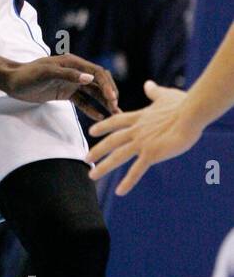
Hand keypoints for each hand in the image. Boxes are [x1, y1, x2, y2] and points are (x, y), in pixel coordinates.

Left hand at [0, 50, 118, 119]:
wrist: (12, 82)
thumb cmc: (27, 75)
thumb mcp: (46, 73)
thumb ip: (67, 75)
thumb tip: (89, 78)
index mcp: (73, 63)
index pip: (97, 73)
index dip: (107, 86)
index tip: (113, 99)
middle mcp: (75, 71)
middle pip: (99, 82)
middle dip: (110, 95)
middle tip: (117, 110)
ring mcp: (71, 83)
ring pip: (93, 93)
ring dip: (104, 103)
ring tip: (114, 115)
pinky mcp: (65, 93)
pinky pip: (83, 101)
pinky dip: (91, 108)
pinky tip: (99, 117)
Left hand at [86, 81, 201, 194]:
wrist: (191, 114)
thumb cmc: (183, 104)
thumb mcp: (165, 95)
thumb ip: (154, 92)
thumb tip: (148, 84)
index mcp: (140, 117)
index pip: (116, 121)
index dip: (103, 126)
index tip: (92, 131)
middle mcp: (136, 130)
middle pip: (112, 141)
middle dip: (97, 150)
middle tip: (85, 158)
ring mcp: (142, 143)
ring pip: (117, 156)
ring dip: (104, 167)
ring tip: (92, 176)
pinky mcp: (151, 154)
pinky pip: (136, 170)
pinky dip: (127, 182)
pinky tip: (119, 192)